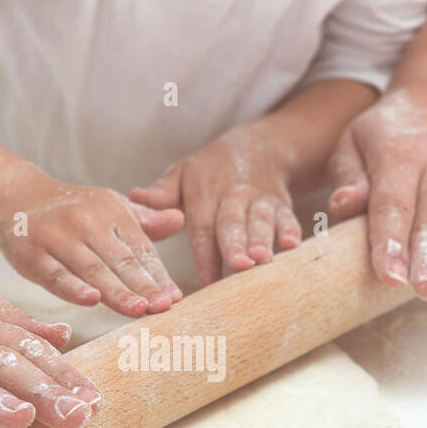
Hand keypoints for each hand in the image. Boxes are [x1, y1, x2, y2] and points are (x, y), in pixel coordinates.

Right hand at [0, 171, 183, 316]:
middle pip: (120, 261)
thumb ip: (144, 221)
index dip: (157, 275)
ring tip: (139, 309)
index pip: (140, 249)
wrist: (16, 196)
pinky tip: (91, 300)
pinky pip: (55, 274)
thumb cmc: (71, 210)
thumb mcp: (110, 207)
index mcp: (111, 212)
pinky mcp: (32, 255)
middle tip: (164, 306)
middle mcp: (87, 223)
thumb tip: (180, 220)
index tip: (174, 298)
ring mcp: (58, 239)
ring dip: (116, 291)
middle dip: (143, 286)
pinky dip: (73, 288)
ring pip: (92, 269)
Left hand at [131, 130, 304, 286]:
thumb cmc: (210, 171)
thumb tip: (134, 197)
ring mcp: (259, 198)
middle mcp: (232, 195)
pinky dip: (291, 229)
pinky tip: (292, 246)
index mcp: (204, 191)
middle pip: (233, 223)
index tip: (206, 280)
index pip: (202, 226)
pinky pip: (287, 216)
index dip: (205, 254)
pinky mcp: (281, 202)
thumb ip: (161, 192)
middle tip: (239, 265)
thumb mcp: (182, 174)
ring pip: (260, 220)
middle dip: (236, 244)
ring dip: (263, 239)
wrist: (256, 147)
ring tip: (262, 259)